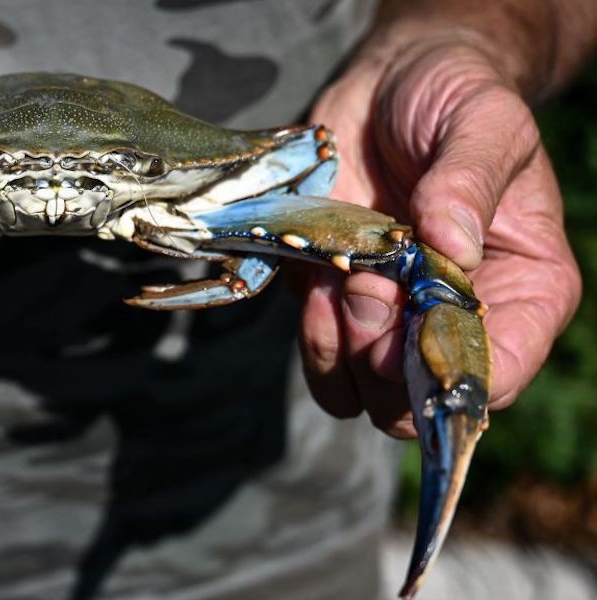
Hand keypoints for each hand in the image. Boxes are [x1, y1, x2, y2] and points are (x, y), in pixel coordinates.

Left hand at [302, 37, 580, 436]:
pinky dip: (311, 334)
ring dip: (342, 352)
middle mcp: (457, 319)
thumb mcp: (483, 121)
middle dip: (386, 362)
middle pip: (419, 400)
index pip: (498, 373)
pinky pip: (321, 358)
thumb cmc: (454, 98)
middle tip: (368, 292)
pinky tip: (316, 281)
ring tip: (342, 283)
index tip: (411, 327)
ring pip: (363, 396)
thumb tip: (451, 245)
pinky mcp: (336, 305)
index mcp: (524, 289)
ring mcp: (392, 318)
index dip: (449, 371)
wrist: (388, 84)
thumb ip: (470, 180)